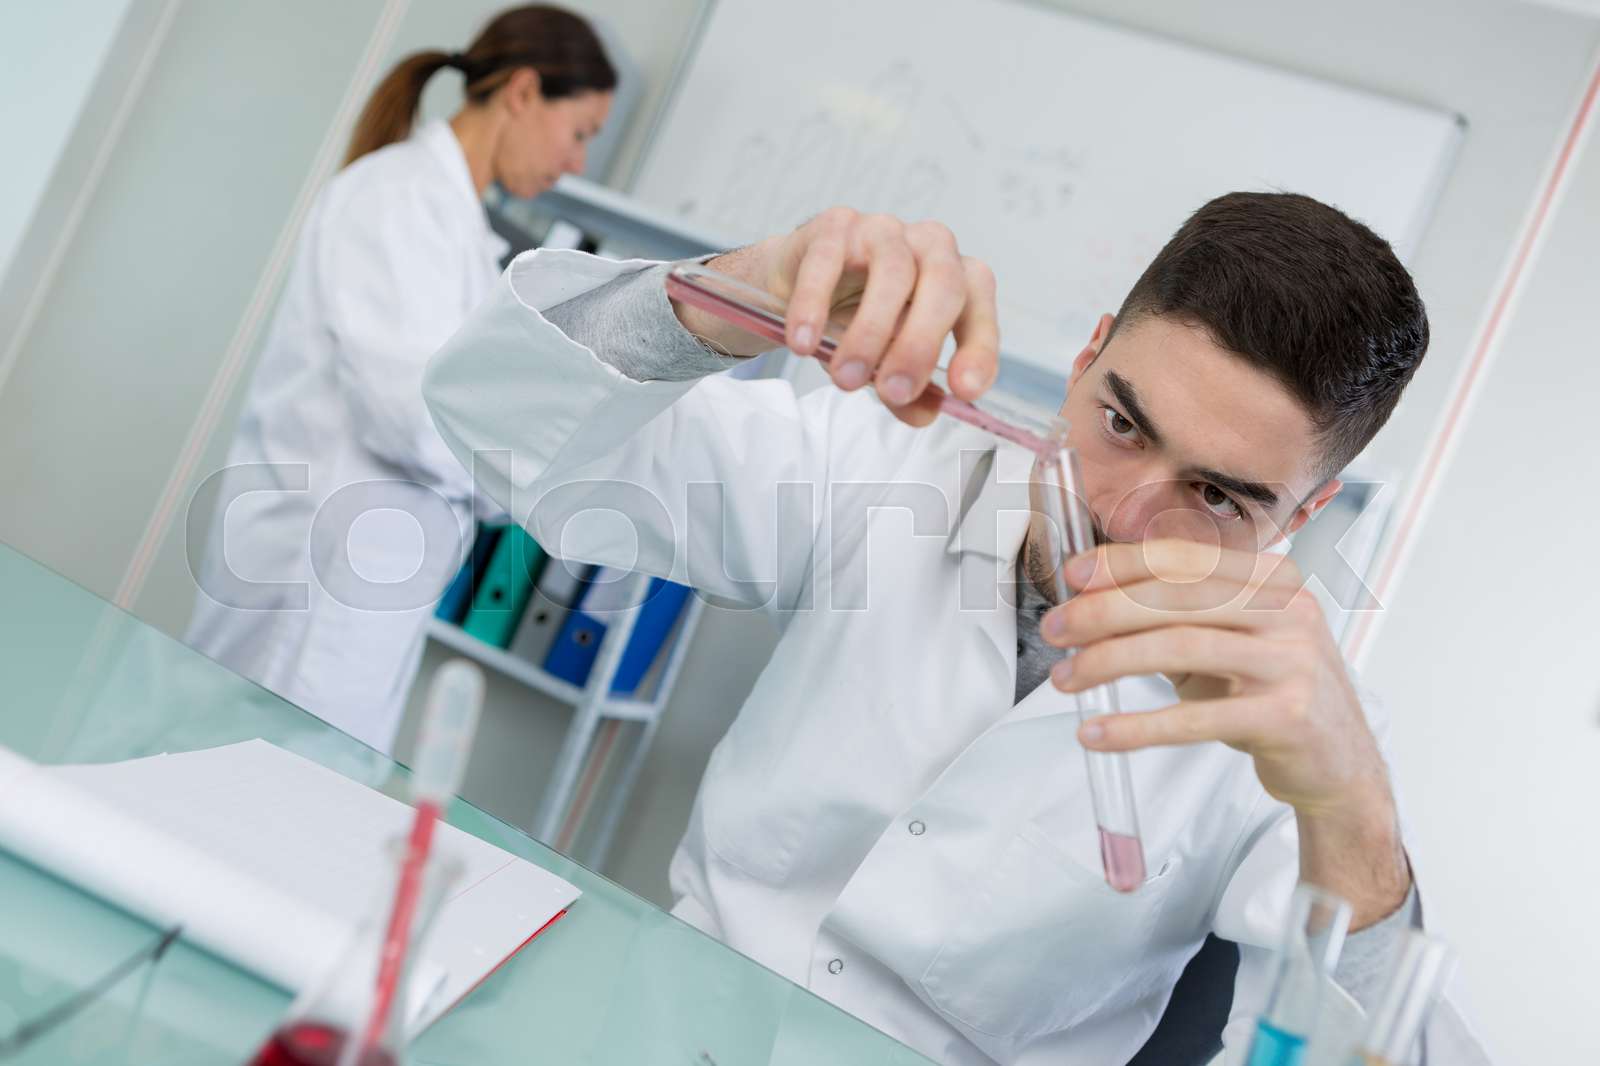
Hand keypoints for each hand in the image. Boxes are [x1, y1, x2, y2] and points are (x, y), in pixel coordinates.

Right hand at [671, 208, 999, 424]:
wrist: (793, 288)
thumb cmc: (852, 320)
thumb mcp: (885, 363)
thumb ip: (908, 390)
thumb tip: (925, 413)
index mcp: (953, 277)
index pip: (978, 303)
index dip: (979, 346)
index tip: (964, 391)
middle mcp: (927, 246)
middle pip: (944, 283)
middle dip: (920, 344)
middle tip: (894, 392)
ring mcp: (882, 231)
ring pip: (892, 271)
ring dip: (869, 332)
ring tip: (845, 378)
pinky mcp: (834, 227)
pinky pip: (828, 261)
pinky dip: (815, 305)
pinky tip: (805, 343)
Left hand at [1041, 539, 1410, 923]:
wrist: (1340, 764)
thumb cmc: (1271, 693)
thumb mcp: (1228, 640)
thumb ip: (1173, 616)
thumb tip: (1089, 599)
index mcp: (1271, 578)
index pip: (1185, 557)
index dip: (1122, 562)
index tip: (1071, 575)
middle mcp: (1287, 609)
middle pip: (1175, 597)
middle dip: (1102, 611)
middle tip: (1055, 630)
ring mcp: (1291, 660)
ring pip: (1179, 647)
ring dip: (1109, 661)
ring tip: (1066, 678)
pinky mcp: (1285, 715)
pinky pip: (1193, 718)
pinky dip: (1136, 726)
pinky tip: (1098, 732)